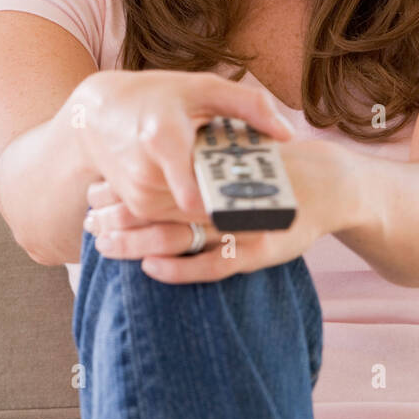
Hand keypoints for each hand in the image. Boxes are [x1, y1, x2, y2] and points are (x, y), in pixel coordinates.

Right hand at [72, 68, 298, 231]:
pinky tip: (219, 197)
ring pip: (194, 217)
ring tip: (252, 199)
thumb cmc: (160, 97)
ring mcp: (138, 195)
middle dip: (240, 207)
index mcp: (163, 138)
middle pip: (205, 206)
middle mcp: (146, 173)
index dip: (233, 205)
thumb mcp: (205, 88)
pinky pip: (178, 219)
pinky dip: (201, 211)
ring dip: (221, 210)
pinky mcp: (136, 207)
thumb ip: (250, 105)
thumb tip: (287, 135)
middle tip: (278, 206)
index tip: (267, 207)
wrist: (98, 114)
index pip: (196, 193)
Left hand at [83, 137, 354, 282]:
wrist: (329, 184)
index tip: (94, 191)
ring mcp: (240, 227)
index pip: (157, 179)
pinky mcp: (256, 252)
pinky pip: (212, 266)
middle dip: (120, 218)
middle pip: (160, 209)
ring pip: (178, 239)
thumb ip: (201, 152)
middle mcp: (223, 196)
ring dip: (137, 244)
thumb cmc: (275, 168)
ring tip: (105, 246)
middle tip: (89, 222)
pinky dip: (180, 270)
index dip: (124, 187)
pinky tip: (151, 270)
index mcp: (214, 168)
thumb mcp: (237, 147)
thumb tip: (148, 150)